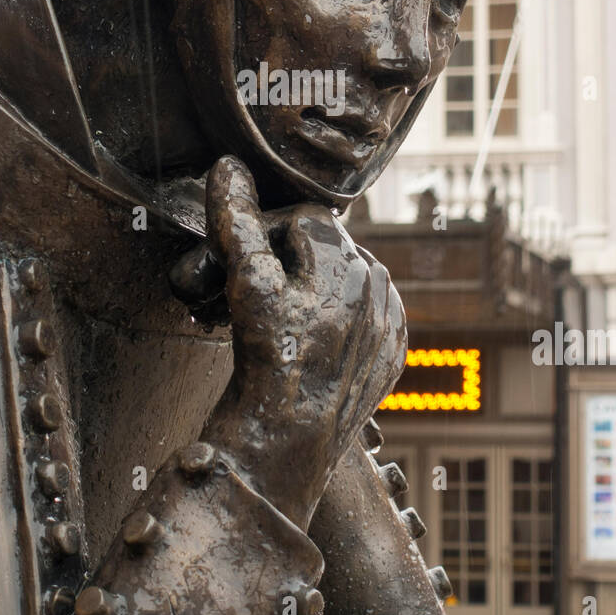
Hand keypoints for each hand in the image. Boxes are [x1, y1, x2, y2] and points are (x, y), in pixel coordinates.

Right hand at [171, 156, 405, 526]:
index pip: (300, 217)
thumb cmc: (268, 363)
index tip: (227, 264)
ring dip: (295, 294)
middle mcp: (379, 283)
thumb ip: (236, 220)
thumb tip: (228, 168)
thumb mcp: (244, 282)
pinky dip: (322, 325)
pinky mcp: (388, 359)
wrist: (288, 447)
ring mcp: (387, 324)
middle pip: (316, 252)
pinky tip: (291, 346)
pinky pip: (354, 323)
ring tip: (258, 322)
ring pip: (335, 286)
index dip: (257, 234)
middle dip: (271, 267)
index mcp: (351, 256)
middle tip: (231, 296)